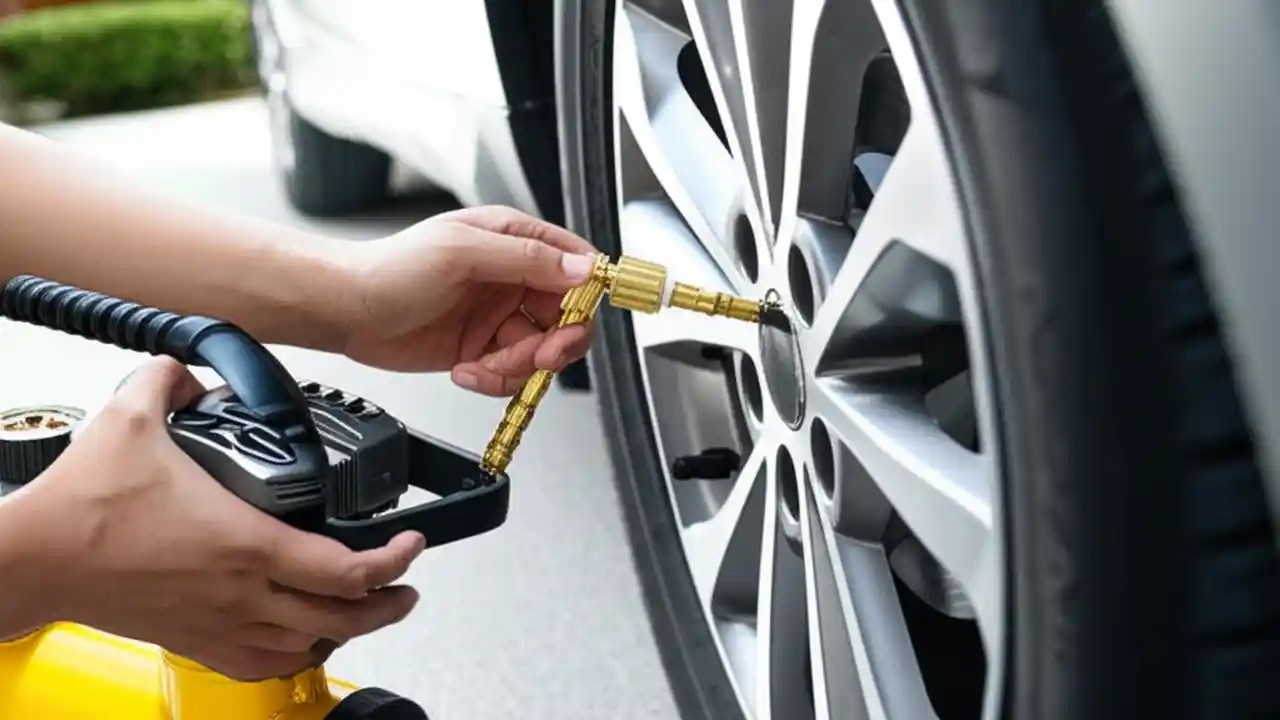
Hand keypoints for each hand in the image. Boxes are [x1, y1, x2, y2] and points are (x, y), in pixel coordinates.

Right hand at [17, 358, 425, 680]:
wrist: (36, 558)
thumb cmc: (83, 508)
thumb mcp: (132, 417)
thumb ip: (168, 379)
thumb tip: (187, 369)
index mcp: (246, 543)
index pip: (346, 569)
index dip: (393, 559)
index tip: (410, 541)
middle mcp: (242, 592)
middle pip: (343, 618)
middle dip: (389, 604)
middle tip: (407, 584)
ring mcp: (221, 623)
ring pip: (308, 645)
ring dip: (348, 630)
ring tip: (368, 610)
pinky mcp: (195, 640)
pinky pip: (262, 664)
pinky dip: (293, 655)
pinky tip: (302, 641)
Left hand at [338, 206, 599, 395]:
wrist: (345, 312)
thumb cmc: (389, 269)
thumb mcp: (461, 253)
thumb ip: (525, 259)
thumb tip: (581, 269)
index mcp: (514, 240)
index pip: (576, 264)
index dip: (587, 294)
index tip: (575, 320)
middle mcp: (512, 277)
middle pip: (568, 317)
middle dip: (555, 344)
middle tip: (536, 357)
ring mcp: (499, 315)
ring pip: (542, 352)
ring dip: (517, 368)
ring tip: (482, 367)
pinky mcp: (484, 348)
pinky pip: (513, 373)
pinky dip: (495, 381)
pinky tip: (466, 371)